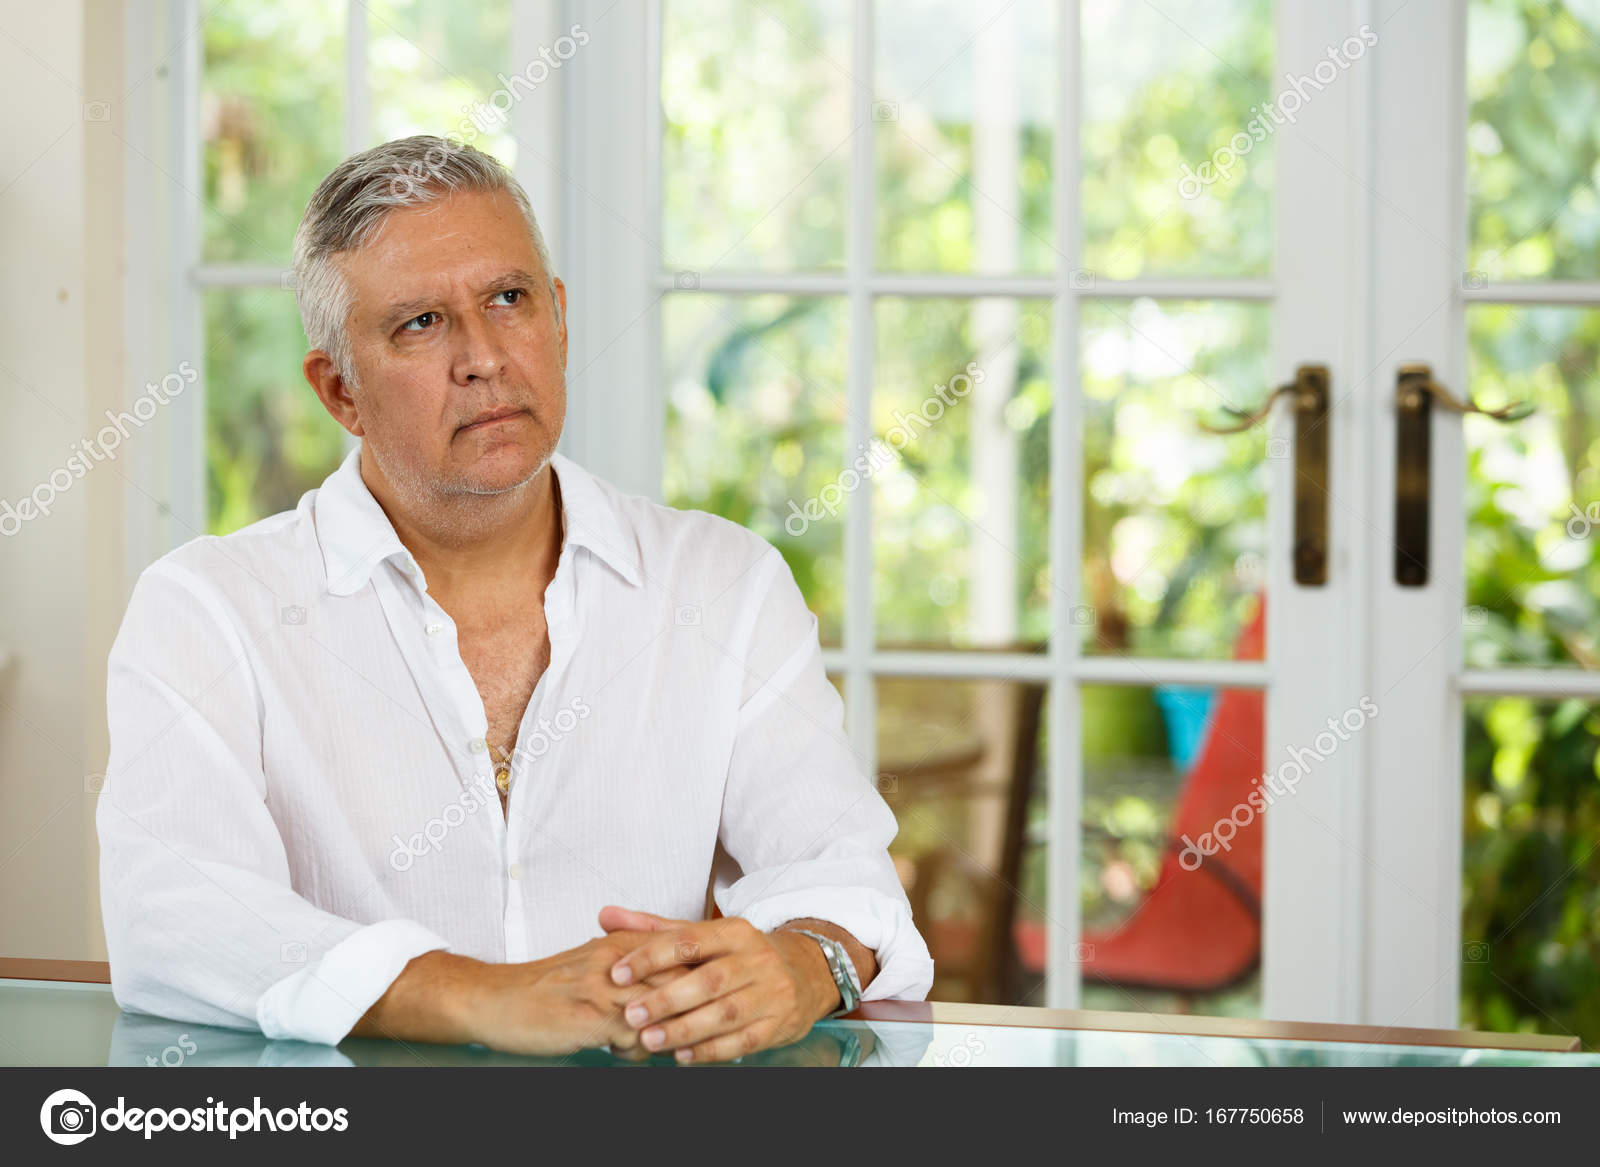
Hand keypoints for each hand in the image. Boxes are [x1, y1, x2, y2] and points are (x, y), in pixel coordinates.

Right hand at [455, 930, 689, 1056]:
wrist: (495, 999)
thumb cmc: (547, 987)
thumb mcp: (594, 960)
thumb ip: (633, 965)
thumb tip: (673, 981)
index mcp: (622, 941)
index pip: (683, 953)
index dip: (700, 979)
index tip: (703, 999)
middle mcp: (619, 960)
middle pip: (681, 981)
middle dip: (688, 1009)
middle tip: (681, 1028)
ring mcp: (606, 988)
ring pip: (664, 1011)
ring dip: (663, 1033)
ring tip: (648, 1042)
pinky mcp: (593, 1018)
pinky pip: (638, 1038)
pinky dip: (637, 1050)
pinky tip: (618, 1049)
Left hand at [597, 906, 838, 1062]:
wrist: (805, 971)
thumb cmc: (740, 954)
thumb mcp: (705, 934)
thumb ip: (654, 928)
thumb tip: (605, 915)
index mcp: (734, 931)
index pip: (689, 941)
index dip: (652, 957)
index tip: (618, 972)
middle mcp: (755, 959)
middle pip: (708, 980)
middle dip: (667, 999)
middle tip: (631, 1014)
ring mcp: (770, 992)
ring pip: (725, 1014)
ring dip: (685, 1029)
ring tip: (650, 1040)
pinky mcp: (778, 1024)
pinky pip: (743, 1041)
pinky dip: (711, 1050)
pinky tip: (683, 1056)